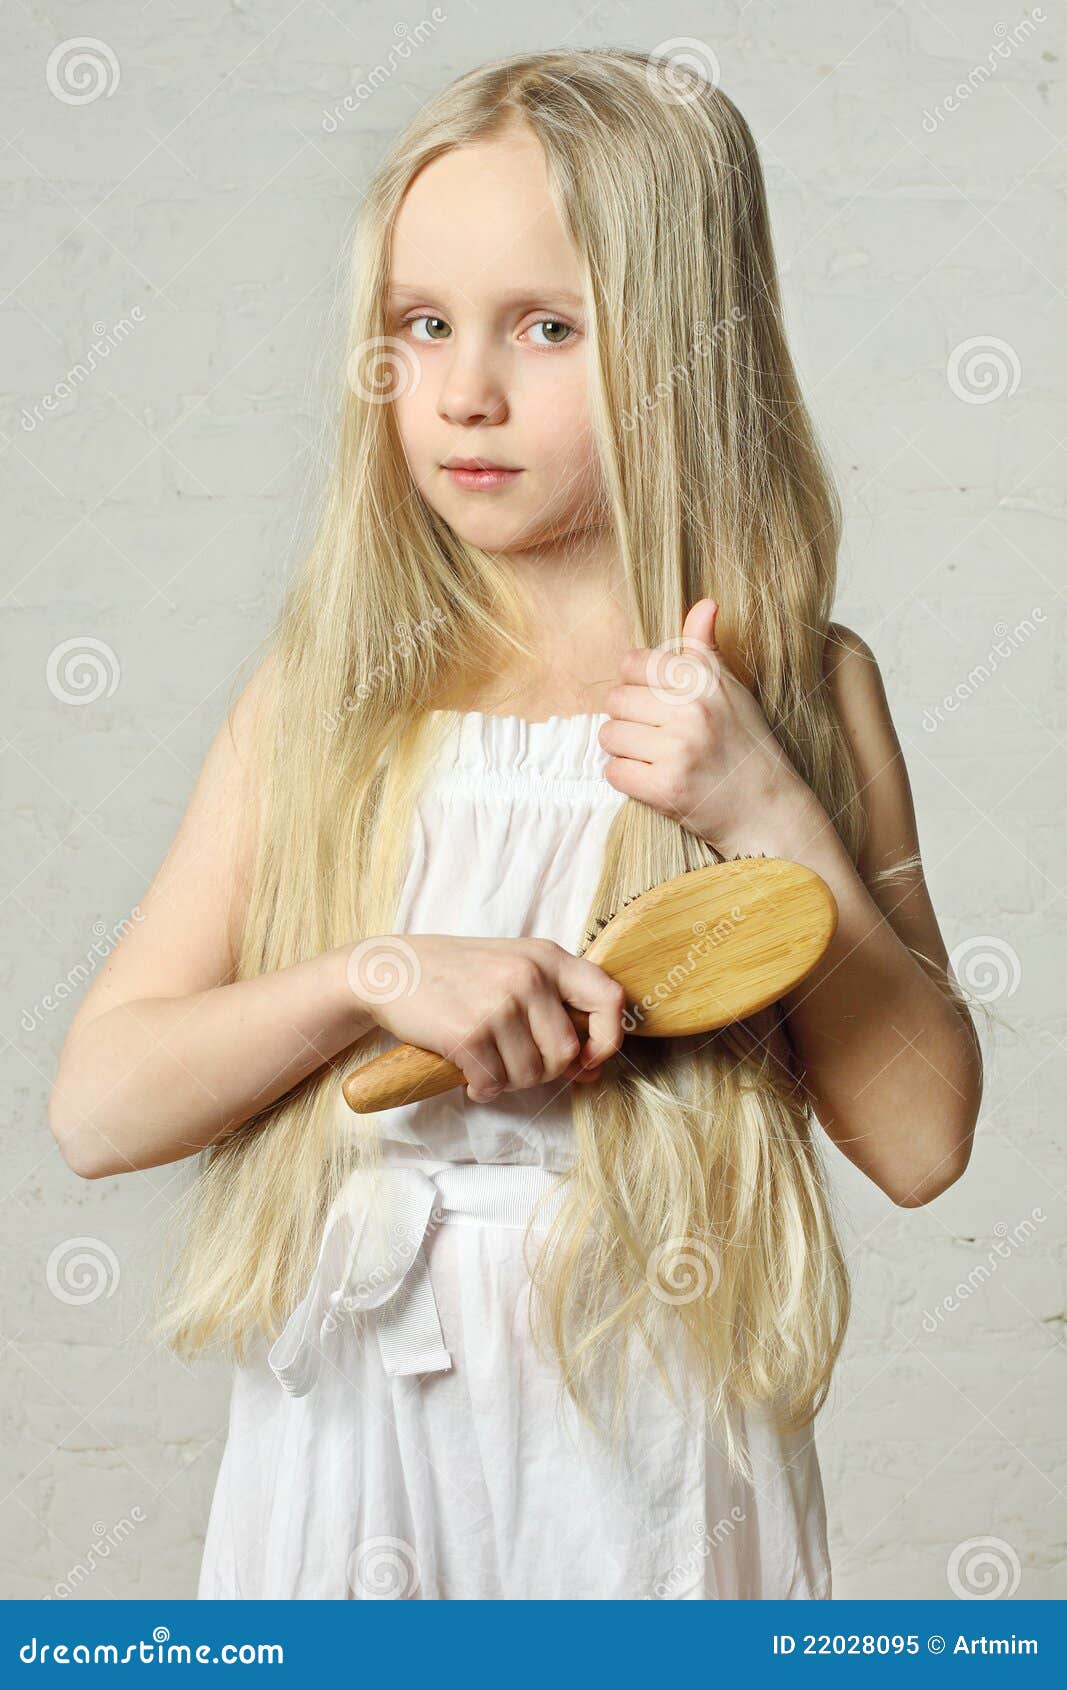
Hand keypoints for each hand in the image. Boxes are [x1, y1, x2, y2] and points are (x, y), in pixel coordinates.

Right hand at [345, 934, 626, 1102]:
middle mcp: (528, 977)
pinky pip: (493, 1084)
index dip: (607, 1039)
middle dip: (543, 1070)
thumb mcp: (512, 970)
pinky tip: (468, 1073)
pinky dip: (482, 1088)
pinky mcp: (468, 1035)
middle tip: (514, 1062)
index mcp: (547, 957)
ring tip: (487, 1062)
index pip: (610, 1000)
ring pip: (530, 1074)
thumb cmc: (455, 973)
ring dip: (508, 1081)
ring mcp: (498, 1005)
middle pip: (566, 1053)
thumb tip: (591, 1069)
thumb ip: (554, 1010)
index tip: (587, 1058)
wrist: (390, 969)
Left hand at [599, 598, 810, 855]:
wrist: (766, 808)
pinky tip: (650, 778)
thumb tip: (705, 604)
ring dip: (622, 749)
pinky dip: (625, 778)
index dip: (635, 682)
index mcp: (705, 680)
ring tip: (651, 756)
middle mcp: (692, 711)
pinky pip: (614, 772)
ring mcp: (678, 750)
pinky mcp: (665, 788)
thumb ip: (705, 649)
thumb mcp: (732, 690)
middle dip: (627, 718)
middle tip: (652, 733)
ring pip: (610, 735)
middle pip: (616, 699)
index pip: (634, 663)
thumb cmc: (745, 745)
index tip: (652, 700)